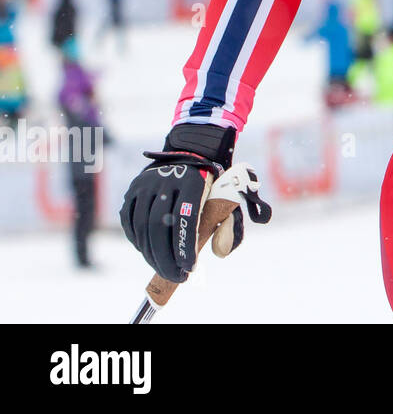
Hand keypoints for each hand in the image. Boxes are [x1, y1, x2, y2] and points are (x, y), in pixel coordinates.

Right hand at [119, 122, 235, 282]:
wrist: (191, 152)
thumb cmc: (211, 182)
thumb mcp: (224, 196)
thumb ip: (226, 222)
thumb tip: (220, 252)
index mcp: (192, 180)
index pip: (185, 217)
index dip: (186, 246)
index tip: (190, 268)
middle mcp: (165, 180)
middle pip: (158, 226)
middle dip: (166, 258)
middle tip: (176, 277)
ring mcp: (145, 184)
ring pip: (141, 227)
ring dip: (151, 255)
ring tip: (164, 270)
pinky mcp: (131, 191)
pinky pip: (130, 223)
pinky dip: (138, 242)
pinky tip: (149, 254)